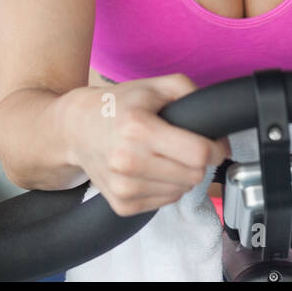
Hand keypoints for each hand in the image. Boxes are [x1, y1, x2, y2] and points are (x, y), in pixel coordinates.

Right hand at [66, 73, 230, 217]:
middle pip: (193, 176)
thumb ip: (188, 91)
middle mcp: (128, 161)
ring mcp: (123, 187)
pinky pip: (165, 202)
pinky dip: (166, 186)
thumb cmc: (116, 105)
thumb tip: (216, 120)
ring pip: (182, 191)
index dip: (216, 149)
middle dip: (198, 161)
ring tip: (164, 156)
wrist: (75, 129)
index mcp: (137, 128)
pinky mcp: (122, 205)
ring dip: (182, 175)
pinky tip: (152, 169)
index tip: (215, 144)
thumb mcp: (153, 85)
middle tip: (186, 146)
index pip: (198, 154)